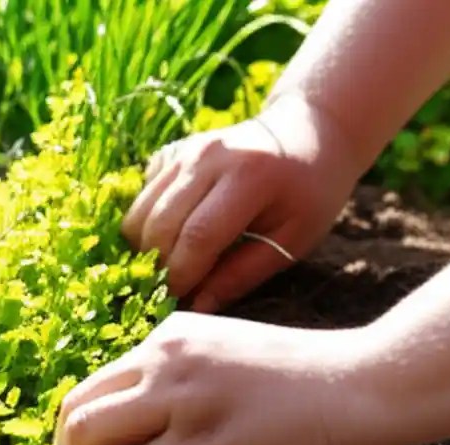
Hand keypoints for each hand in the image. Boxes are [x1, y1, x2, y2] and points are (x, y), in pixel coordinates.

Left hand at [54, 312, 395, 444]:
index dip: (82, 425)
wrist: (369, 385)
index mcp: (175, 336)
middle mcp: (167, 358)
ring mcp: (181, 398)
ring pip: (88, 436)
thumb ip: (190, 382)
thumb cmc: (316, 383)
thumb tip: (158, 428)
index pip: (99, 379)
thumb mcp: (234, 361)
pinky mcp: (201, 442)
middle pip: (77, 404)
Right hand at [120, 92, 365, 313]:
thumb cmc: (310, 193)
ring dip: (146, 248)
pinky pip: (142, 196)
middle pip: (159, 225)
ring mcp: (186, 150)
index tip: (180, 303)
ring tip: (173, 266)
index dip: (182, 277)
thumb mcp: (292, 240)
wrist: (309, 132)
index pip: (198, 236)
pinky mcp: (173, 151)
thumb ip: (243, 274)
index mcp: (248, 177)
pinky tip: (176, 232)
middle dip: (158, 267)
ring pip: (139, 211)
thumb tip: (197, 308)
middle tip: (173, 291)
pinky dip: (149, 223)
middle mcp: (208, 157)